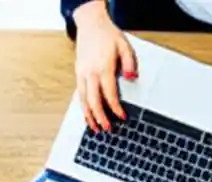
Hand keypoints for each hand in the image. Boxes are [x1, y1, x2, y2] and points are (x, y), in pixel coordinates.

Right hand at [73, 1, 137, 132]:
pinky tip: (87, 115)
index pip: (109, 94)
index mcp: (103, 67)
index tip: (123, 117)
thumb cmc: (108, 35)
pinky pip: (79, 93)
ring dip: (88, 115)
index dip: (116, 108)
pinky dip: (83, 106)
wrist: (90, 23)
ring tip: (95, 128)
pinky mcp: (78, 72)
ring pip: (83, 99)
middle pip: (93, 100)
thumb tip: (132, 79)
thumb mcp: (125, 46)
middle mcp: (89, 72)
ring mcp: (81, 73)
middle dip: (100, 117)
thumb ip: (130, 64)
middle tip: (107, 129)